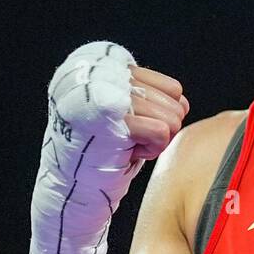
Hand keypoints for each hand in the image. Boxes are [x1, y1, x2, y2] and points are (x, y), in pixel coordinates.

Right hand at [28, 42, 189, 253]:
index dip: (164, 118)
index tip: (136, 129)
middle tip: (129, 141)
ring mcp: (105, 92)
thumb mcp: (131, 114)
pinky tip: (126, 153)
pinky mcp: (108, 116)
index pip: (173, 88)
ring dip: (154, 141)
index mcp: (105, 64)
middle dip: (160, 129)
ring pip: (171, 118)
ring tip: (125, 146)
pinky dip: (151, 149)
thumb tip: (183, 103)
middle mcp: (101, 72)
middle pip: (175, 102)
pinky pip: (162, 131)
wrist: (70, 189)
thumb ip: (157, 101)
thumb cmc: (102, 153)